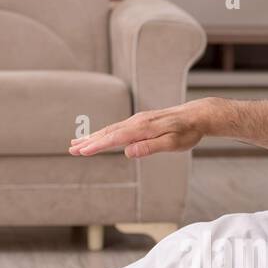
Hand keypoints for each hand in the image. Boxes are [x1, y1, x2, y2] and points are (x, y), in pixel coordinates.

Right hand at [69, 100, 210, 158]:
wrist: (197, 114)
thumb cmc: (188, 131)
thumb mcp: (173, 143)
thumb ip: (150, 147)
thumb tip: (129, 152)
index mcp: (142, 128)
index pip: (114, 138)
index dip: (97, 145)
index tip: (82, 151)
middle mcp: (137, 122)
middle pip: (108, 132)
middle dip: (88, 141)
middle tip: (70, 149)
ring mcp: (137, 120)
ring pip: (110, 129)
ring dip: (93, 136)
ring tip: (76, 142)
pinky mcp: (140, 121)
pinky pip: (118, 128)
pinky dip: (104, 133)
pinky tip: (98, 137)